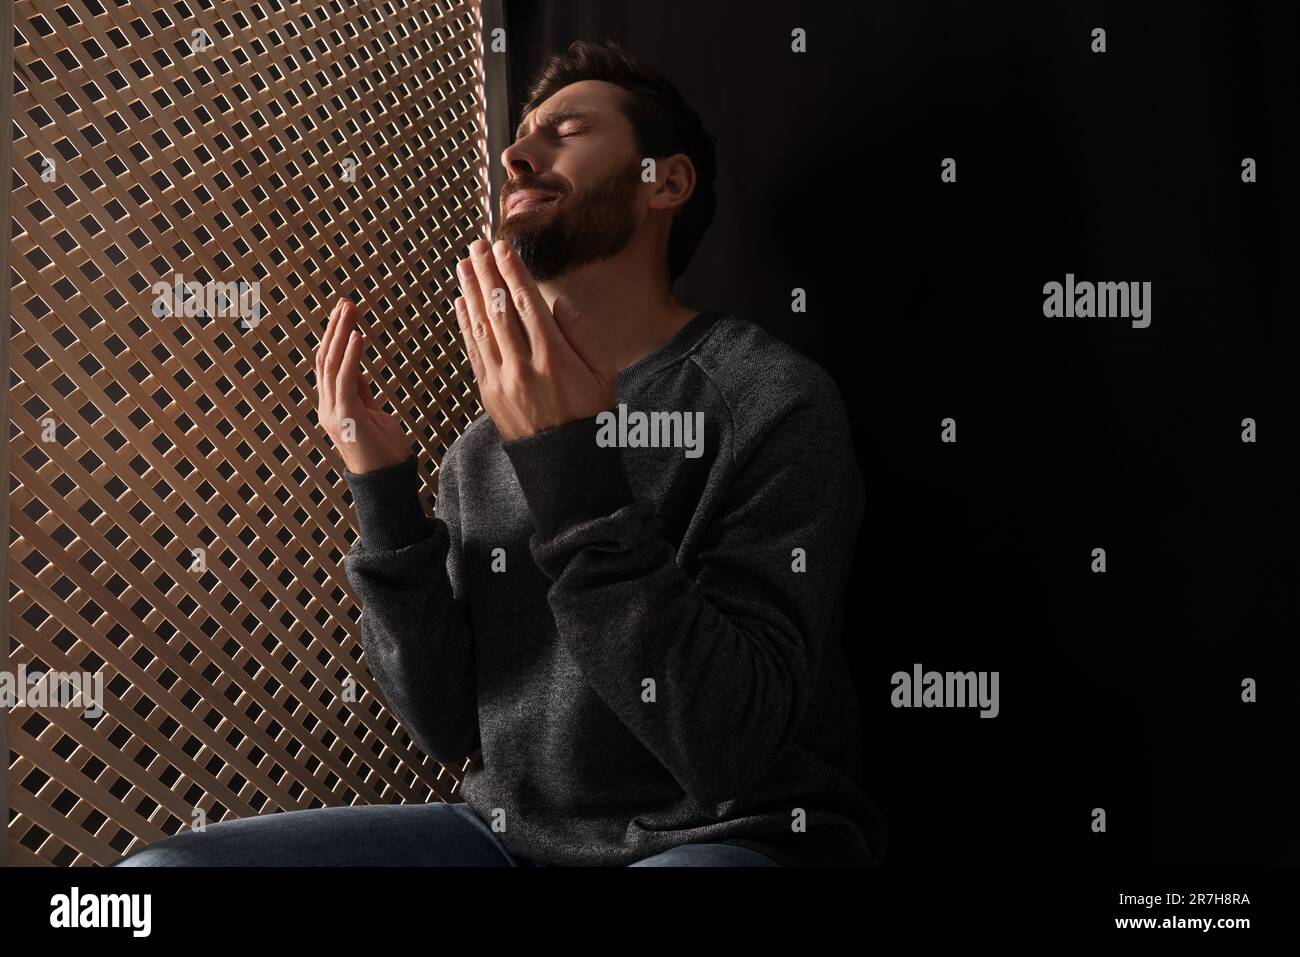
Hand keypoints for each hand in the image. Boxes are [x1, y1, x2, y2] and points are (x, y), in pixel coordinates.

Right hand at [315, 298, 410, 474]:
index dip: (335, 338)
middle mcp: (328, 407)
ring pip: (331, 365)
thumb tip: (357, 371)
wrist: (388, 483)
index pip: (329, 365)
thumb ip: (362, 394)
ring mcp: (334, 413)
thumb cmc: (384, 453)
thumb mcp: (373, 416)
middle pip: (325, 359)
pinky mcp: (346, 417)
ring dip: (341, 334)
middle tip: (345, 302)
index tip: (345, 314)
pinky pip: (345, 380)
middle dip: (335, 329)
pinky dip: (350, 356)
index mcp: (334, 406)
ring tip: (348, 310)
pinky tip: (356, 336)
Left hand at [453, 238, 615, 441]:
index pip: (526, 303)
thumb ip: (581, 333)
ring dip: (471, 292)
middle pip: (499, 309)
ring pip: (482, 326)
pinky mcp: (488, 392)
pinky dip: (466, 323)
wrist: (564, 461)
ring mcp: (502, 379)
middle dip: (486, 273)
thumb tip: (556, 303)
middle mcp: (523, 365)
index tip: (502, 248)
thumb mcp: (603, 372)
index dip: (512, 272)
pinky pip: (474, 351)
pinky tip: (462, 302)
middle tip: (477, 246)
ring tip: (464, 265)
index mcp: (554, 356)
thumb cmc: (589, 413)